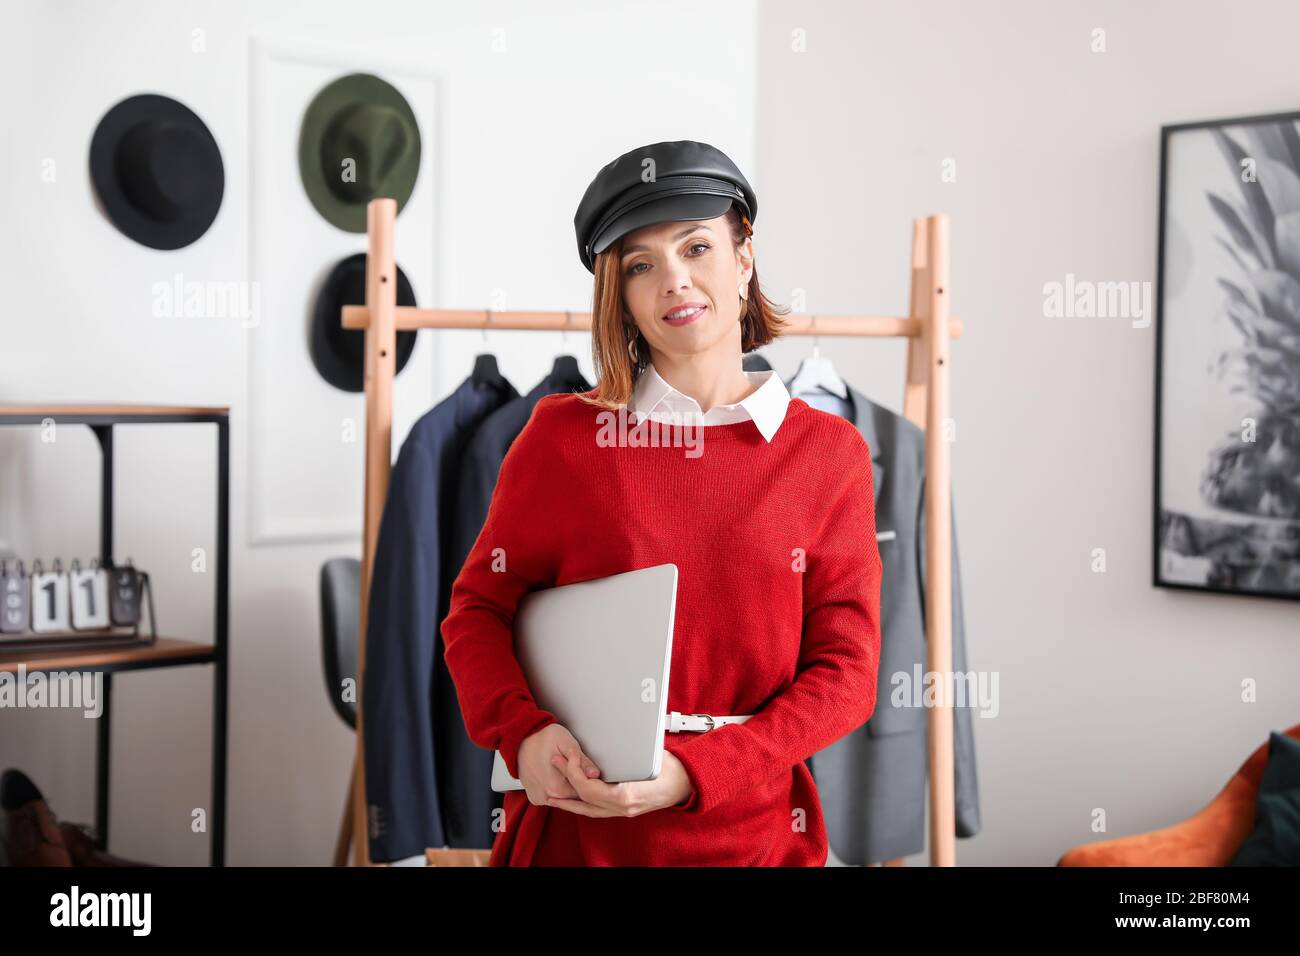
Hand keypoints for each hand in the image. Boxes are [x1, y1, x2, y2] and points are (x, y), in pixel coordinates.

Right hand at [517, 723, 602, 805]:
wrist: (521, 737)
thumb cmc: (543, 738)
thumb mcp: (567, 744)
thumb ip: (582, 761)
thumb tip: (595, 774)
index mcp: (556, 787)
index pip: (583, 793)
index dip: (587, 781)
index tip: (585, 770)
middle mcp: (546, 796)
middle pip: (573, 797)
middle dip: (577, 784)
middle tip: (573, 766)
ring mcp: (539, 798)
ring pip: (562, 799)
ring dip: (566, 787)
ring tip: (561, 769)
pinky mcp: (534, 797)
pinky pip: (551, 798)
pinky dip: (555, 789)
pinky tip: (554, 776)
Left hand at [546, 747, 691, 817]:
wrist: (686, 784)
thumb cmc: (670, 768)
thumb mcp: (648, 757)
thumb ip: (625, 754)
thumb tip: (608, 739)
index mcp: (626, 795)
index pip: (589, 788)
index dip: (575, 773)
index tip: (569, 757)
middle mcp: (622, 807)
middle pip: (585, 799)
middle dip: (567, 780)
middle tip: (554, 762)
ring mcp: (622, 811)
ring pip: (588, 809)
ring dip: (568, 801)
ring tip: (552, 792)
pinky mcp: (623, 809)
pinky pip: (596, 810)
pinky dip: (581, 805)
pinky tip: (572, 801)